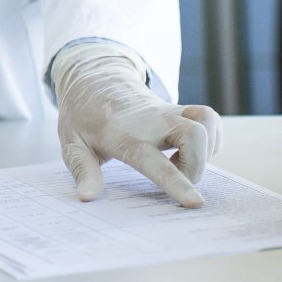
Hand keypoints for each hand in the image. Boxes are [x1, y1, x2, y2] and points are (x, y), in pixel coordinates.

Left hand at [54, 48, 220, 208]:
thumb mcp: (71, 144)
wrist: (93, 79)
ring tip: (180, 162)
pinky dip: (210, 139)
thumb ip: (83, 171)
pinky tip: (187, 151)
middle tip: (175, 177)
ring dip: (206, 150)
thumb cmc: (83, 117)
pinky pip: (210, 120)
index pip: (155, 160)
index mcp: (125, 136)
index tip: (195, 202)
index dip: (177, 182)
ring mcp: (169, 112)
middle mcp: (154, 121)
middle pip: (195, 135)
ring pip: (207, 121)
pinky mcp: (180, 110)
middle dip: (197, 166)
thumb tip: (87, 198)